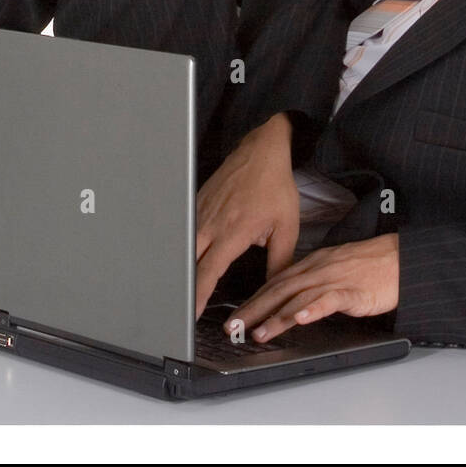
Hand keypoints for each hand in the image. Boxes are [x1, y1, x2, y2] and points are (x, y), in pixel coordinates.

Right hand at [194, 113, 299, 319]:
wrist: (262, 151)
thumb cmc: (275, 186)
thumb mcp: (287, 226)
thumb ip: (280, 261)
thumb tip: (275, 289)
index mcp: (232, 233)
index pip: (208, 272)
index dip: (197, 296)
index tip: (190, 315)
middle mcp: (211, 224)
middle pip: (188, 264)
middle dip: (182, 288)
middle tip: (179, 312)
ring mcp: (201, 212)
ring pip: (183, 248)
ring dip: (181, 269)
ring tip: (179, 292)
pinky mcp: (198, 203)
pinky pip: (186, 231)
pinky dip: (184, 249)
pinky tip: (185, 261)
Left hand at [224, 234, 399, 342]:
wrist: (399, 258)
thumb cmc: (369, 266)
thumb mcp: (333, 270)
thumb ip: (311, 283)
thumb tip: (290, 300)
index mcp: (312, 265)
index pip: (276, 281)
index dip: (253, 298)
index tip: (236, 315)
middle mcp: (318, 270)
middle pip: (279, 289)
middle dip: (254, 309)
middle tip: (233, 326)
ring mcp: (334, 279)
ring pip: (299, 297)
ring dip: (276, 316)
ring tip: (259, 332)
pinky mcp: (353, 290)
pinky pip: (329, 300)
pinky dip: (313, 310)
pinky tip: (301, 319)